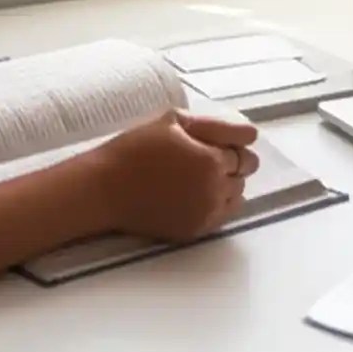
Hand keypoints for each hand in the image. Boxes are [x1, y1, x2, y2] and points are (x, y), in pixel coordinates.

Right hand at [92, 113, 259, 242]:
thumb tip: (249, 135)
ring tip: (198, 177)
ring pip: (237, 195)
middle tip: (206, 157)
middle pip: (245, 172)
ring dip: (227, 184)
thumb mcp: (173, 121)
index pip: (246, 150)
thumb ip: (214, 126)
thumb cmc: (134, 149)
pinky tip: (195, 195)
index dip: (235, 143)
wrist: (103, 189)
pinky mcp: (195, 230)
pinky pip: (222, 215)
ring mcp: (206, 211)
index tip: (221, 141)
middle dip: (232, 162)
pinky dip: (217, 204)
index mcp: (211, 159)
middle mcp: (215, 188)